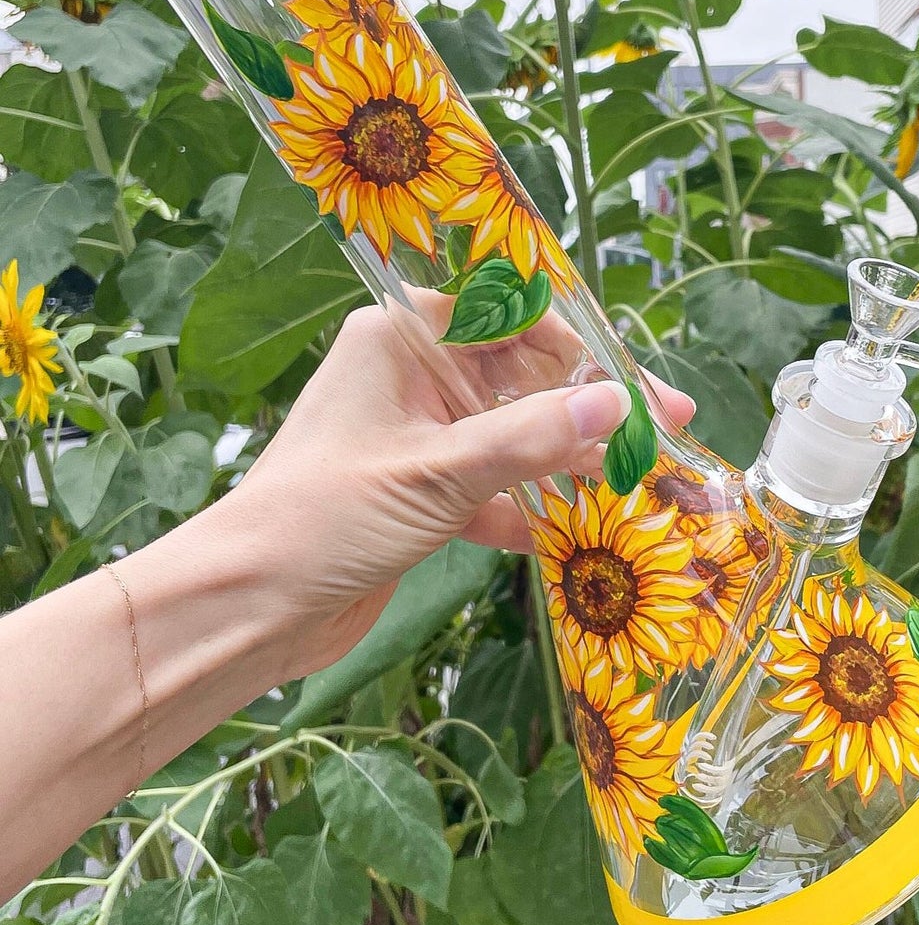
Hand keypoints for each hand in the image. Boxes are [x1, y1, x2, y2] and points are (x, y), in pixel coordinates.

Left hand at [219, 304, 695, 676]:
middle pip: (521, 376)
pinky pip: (492, 485)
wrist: (247, 608)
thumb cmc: (321, 519)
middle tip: (664, 434)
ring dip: (568, 460)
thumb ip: (530, 439)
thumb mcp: (436, 475)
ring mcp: (415, 435)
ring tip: (640, 482)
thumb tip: (620, 403)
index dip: (584, 349)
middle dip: (589, 408)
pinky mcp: (419, 493)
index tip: (643, 386)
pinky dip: (531, 506)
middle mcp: (410, 375)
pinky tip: (581, 530)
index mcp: (401, 338)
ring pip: (511, 434)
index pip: (511, 316)